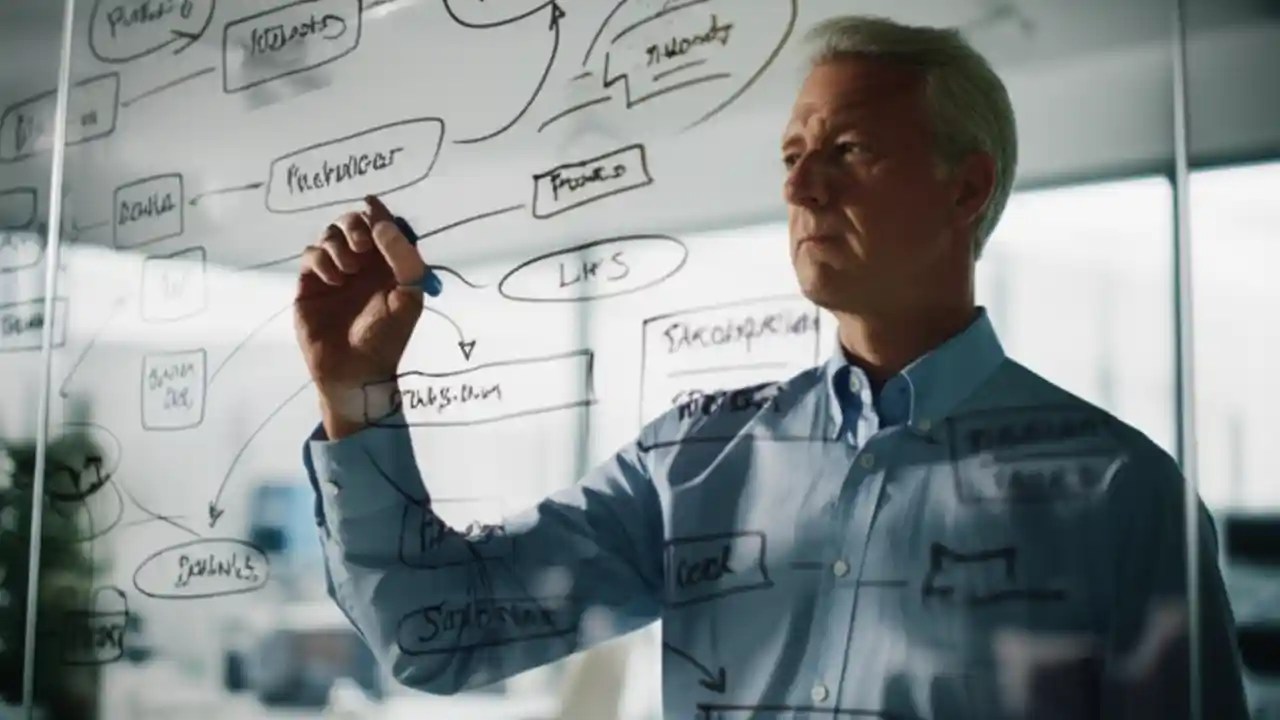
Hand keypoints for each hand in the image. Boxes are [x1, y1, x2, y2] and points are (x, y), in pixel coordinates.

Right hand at [294, 195, 426, 437]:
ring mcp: (333, 272)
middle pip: (351, 223)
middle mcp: (360, 264)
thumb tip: (383, 223)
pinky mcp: (310, 284)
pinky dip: (322, 259)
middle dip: (355, 225)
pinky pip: (311, 255)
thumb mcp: (408, 296)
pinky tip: (334, 279)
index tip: (373, 206)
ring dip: (339, 243)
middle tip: (362, 244)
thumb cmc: (387, 337)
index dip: (377, 212)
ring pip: (329, 235)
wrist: (356, 371)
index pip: (380, 226)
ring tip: (349, 270)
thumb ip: (404, 258)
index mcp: (386, 265)